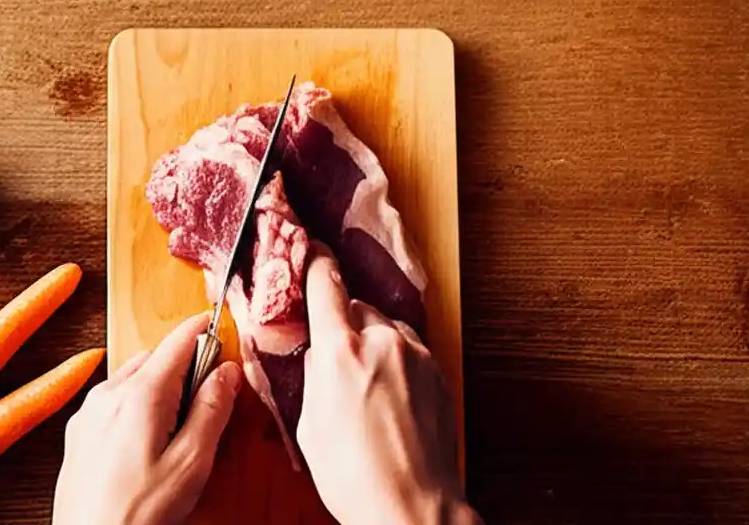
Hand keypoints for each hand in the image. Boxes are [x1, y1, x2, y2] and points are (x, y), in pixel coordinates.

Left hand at [53, 313, 242, 524]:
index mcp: (140, 394)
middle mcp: (108, 393)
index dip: (204, 331)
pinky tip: (145, 446)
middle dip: (184, 369)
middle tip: (206, 405)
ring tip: (175, 433)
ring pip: (132, 379)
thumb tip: (228, 371)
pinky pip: (113, 402)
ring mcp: (88, 413)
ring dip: (158, 389)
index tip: (220, 327)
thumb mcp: (191, 464)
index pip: (178, 340)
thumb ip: (212, 411)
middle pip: (155, 358)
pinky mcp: (77, 434)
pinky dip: (135, 408)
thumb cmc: (139, 514)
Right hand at [298, 246, 480, 524]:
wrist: (412, 506)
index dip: (316, 261)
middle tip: (336, 362)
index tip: (311, 249)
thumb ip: (315, 374)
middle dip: (344, 327)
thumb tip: (319, 354)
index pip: (325, 282)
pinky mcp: (439, 372)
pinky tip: (389, 401)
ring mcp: (416, 355)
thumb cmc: (353, 476)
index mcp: (339, 350)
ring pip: (386, 328)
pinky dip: (397, 364)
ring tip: (366, 391)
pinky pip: (410, 351)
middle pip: (357, 308)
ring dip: (374, 345)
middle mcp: (382, 341)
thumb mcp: (310, 423)